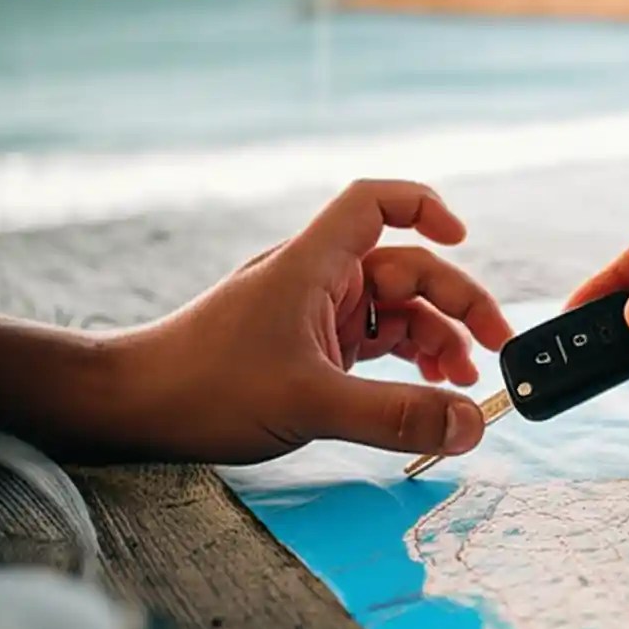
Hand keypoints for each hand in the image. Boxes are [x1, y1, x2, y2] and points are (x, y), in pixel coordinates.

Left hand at [110, 180, 513, 463]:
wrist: (132, 409)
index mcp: (314, 264)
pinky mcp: (308, 350)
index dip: (425, 208)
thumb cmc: (202, 387)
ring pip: (395, 313)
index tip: (463, 238)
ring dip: (436, 341)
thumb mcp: (310, 403)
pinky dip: (405, 364)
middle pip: (406, 269)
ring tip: (462, 382)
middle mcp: (318, 280)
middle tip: (496, 346)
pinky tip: (426, 391)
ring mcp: (314, 315)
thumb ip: (396, 414)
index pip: (375, 202)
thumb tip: (470, 425)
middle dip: (456, 304)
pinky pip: (374, 345)